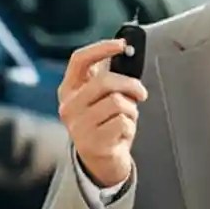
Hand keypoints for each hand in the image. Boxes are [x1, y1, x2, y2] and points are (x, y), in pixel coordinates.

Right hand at [58, 39, 148, 186]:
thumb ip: (106, 77)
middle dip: (130, 85)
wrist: (100, 163)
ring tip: (126, 120)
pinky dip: (130, 128)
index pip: (79, 60)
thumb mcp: (99, 99)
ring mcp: (78, 126)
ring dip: (131, 111)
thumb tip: (123, 51)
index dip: (101, 48)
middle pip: (105, 81)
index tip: (122, 45)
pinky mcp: (92, 143)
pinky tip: (122, 135)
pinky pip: (122, 123)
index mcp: (68, 90)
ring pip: (118, 103)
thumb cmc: (104, 125)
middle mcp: (68, 107)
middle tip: (141, 93)